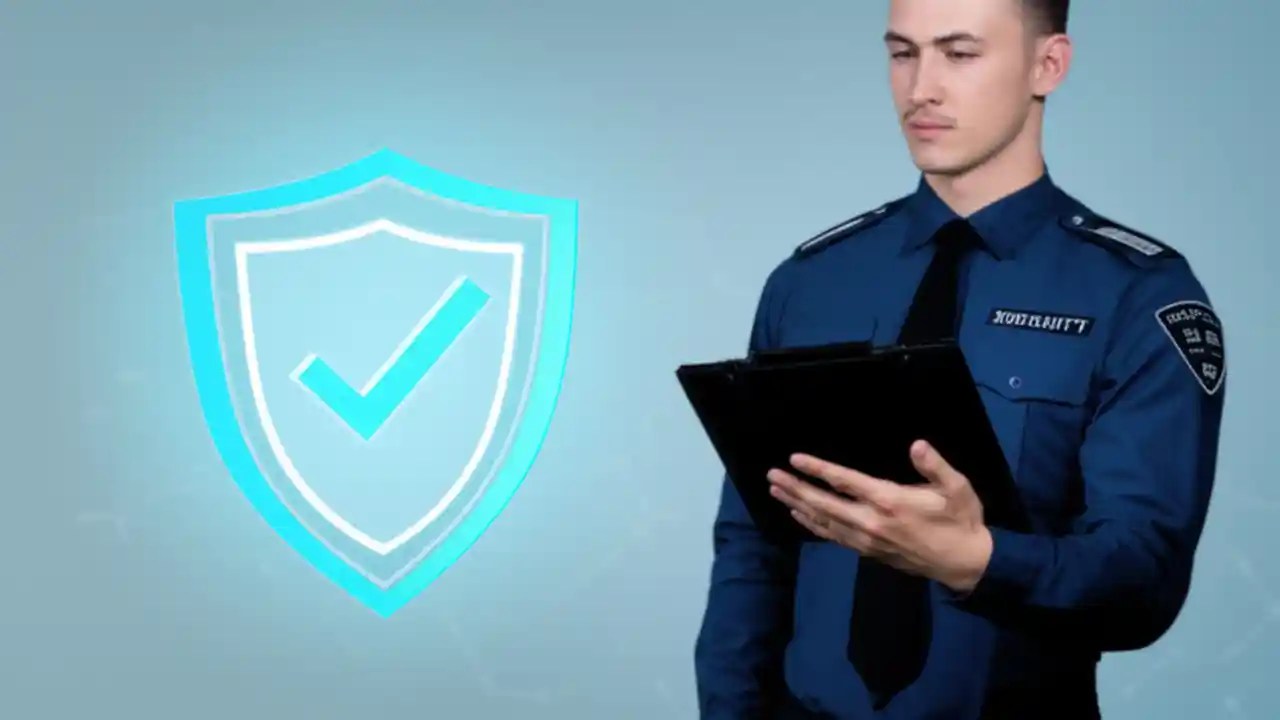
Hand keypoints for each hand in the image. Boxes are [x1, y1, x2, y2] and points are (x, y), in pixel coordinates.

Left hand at [767, 440, 992, 592]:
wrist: (964, 564)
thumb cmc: (960, 520)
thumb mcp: (957, 488)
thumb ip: (934, 465)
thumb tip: (917, 445)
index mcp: (889, 501)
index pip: (844, 482)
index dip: (817, 469)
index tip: (794, 459)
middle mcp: (871, 522)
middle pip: (824, 503)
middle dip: (795, 488)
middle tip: (771, 476)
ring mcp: (866, 540)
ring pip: (823, 522)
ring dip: (798, 505)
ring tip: (776, 492)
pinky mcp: (868, 552)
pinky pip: (833, 537)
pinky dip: (813, 525)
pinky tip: (800, 516)